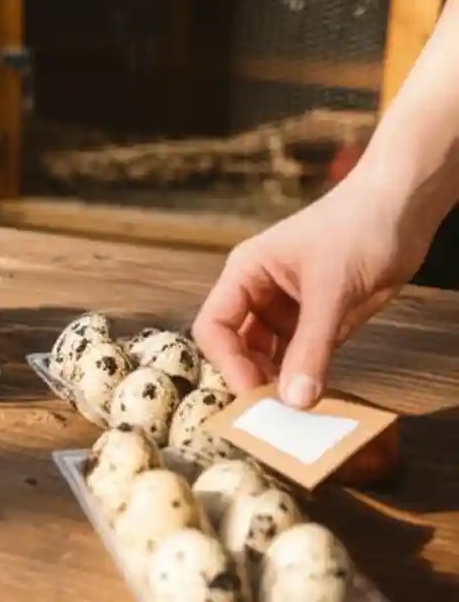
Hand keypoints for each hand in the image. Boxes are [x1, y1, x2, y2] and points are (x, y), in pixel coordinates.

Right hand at [191, 172, 433, 407]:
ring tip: (296, 412)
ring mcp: (288, 308)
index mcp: (246, 274)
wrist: (405, 206)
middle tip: (273, 413)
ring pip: (269, 356)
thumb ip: (312, 347)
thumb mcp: (332, 290)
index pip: (215, 326)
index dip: (227, 362)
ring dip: (280, 382)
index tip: (252, 394)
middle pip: (237, 346)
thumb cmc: (358, 228)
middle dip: (251, 377)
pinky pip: (303, 357)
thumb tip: (295, 400)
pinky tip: (317, 397)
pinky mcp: (318, 320)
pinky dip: (307, 377)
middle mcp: (259, 293)